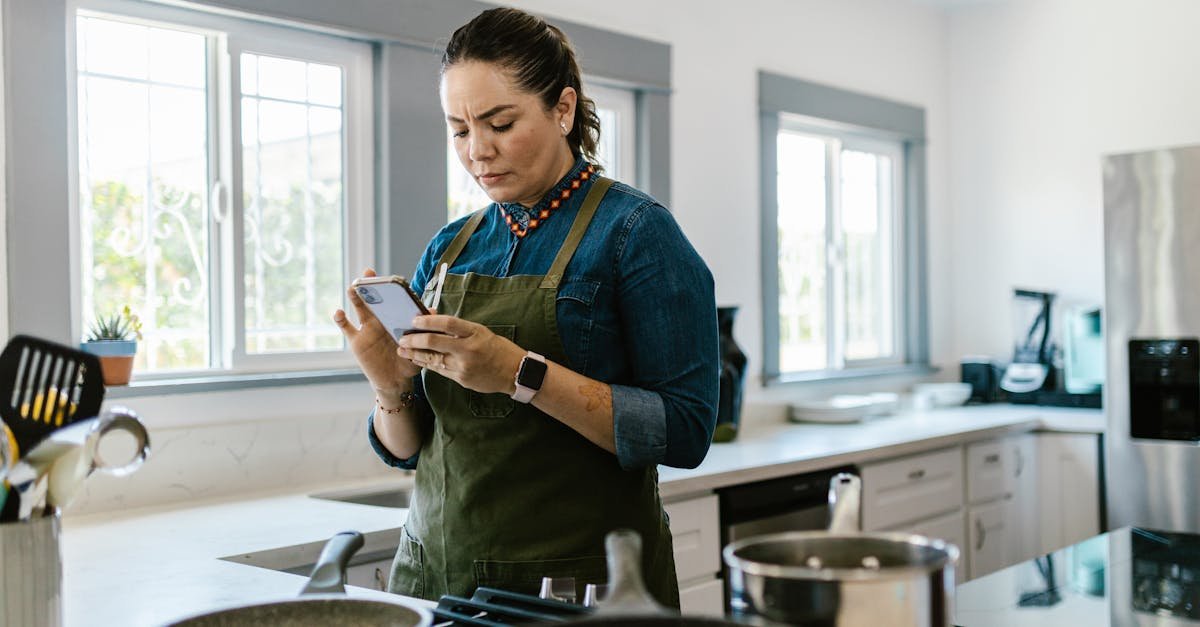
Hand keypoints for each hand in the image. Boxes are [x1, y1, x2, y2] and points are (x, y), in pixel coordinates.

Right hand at [333, 268, 421, 395]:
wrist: (396, 381)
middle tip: (368, 273)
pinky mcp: (357, 342)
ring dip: (355, 297)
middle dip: (370, 285)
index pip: (392, 299)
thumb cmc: (409, 361)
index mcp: (395, 319)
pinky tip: (339, 312)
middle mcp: (380, 320)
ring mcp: (367, 329)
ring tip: (353, 288)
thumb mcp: (420, 345)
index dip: (389, 287)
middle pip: (373, 299)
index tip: (390, 277)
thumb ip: (424, 328)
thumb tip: (433, 310)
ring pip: (359, 309)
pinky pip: (347, 328)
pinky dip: (340, 320)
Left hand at [396, 315, 525, 394]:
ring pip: (433, 359)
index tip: (414, 320)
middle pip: (435, 342)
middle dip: (415, 340)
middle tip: (402, 337)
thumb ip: (459, 329)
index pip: (448, 323)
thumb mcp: (481, 332)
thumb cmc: (497, 349)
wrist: (515, 372)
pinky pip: (439, 370)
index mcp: (475, 333)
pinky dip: (426, 364)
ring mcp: (464, 366)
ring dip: (415, 354)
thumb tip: (435, 321)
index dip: (429, 321)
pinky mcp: (461, 378)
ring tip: (403, 350)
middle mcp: (468, 349)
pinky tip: (417, 360)